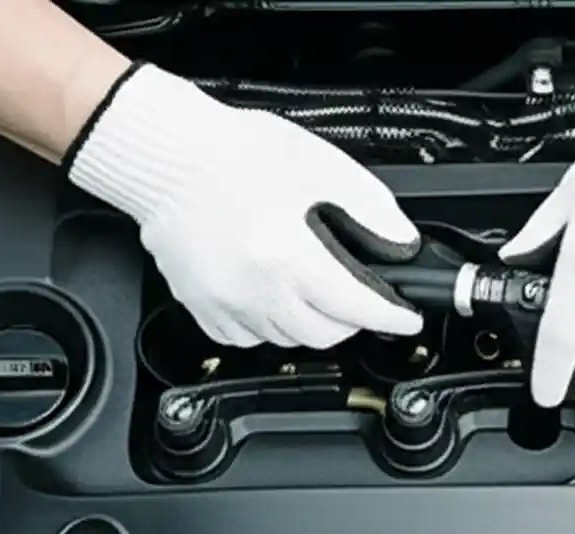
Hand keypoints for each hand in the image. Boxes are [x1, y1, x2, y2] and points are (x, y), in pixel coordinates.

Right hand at [66, 65, 421, 348]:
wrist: (169, 153)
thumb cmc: (235, 152)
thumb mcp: (321, 166)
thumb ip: (370, 208)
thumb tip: (401, 240)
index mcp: (289, 256)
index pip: (356, 307)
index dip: (390, 317)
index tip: (406, 319)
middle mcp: (255, 289)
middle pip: (323, 334)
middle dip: (350, 320)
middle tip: (357, 298)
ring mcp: (224, 302)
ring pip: (285, 340)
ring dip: (309, 323)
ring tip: (312, 290)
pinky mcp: (199, 304)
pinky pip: (244, 338)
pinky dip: (266, 326)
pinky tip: (271, 296)